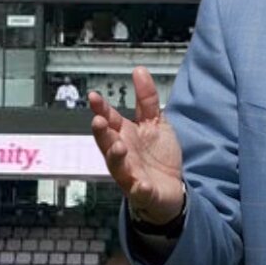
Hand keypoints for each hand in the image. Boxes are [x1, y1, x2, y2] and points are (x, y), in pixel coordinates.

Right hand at [89, 66, 183, 224]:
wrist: (171, 189)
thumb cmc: (158, 156)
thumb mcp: (155, 122)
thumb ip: (146, 98)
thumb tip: (139, 71)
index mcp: (124, 135)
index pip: (109, 120)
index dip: (101, 109)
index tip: (94, 97)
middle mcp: (123, 154)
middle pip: (107, 143)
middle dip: (102, 133)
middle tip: (99, 121)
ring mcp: (131, 174)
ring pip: (117, 166)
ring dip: (116, 157)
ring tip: (119, 147)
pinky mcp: (143, 193)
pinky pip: (139, 191)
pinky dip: (139, 188)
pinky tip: (141, 184)